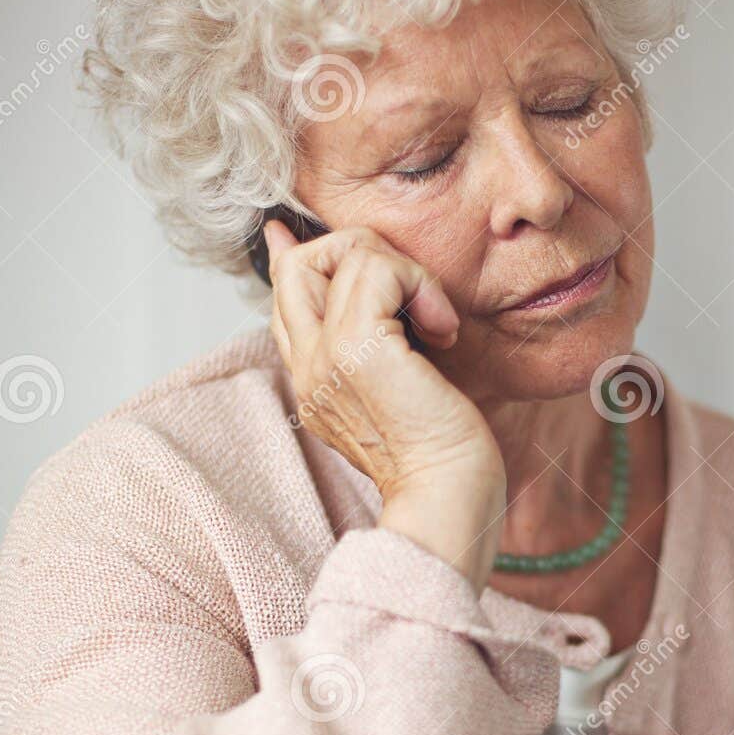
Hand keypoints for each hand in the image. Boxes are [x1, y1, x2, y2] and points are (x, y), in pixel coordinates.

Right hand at [266, 220, 505, 592]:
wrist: (450, 497)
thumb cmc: (445, 453)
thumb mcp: (404, 384)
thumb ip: (386, 337)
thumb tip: (381, 284)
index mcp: (312, 377)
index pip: (283, 292)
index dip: (304, 254)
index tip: (315, 237)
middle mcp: (307, 365)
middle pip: (300, 262)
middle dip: (361, 252)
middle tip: (412, 294)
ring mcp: (324, 356)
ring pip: (344, 253)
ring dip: (406, 272)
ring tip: (436, 324)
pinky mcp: (355, 349)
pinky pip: (375, 268)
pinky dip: (419, 283)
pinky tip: (443, 332)